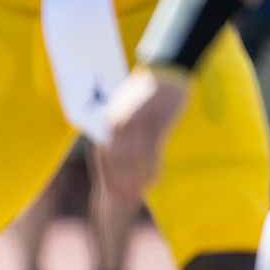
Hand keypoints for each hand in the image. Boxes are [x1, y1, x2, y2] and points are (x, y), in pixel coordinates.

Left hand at [96, 67, 189, 201]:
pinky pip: (151, 151)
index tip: (111, 191)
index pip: (104, 153)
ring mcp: (136, 124)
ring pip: (132, 159)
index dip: (108, 174)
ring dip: (133, 180)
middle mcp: (118, 122)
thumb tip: (116, 142)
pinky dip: (150, 168)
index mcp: (110, 119)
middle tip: (124, 200)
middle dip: (118, 181)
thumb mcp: (129, 108)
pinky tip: (152, 182)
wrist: (165, 69)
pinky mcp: (155, 123)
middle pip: (115, 159)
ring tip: (137, 197)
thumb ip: (123, 126)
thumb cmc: (148, 90)